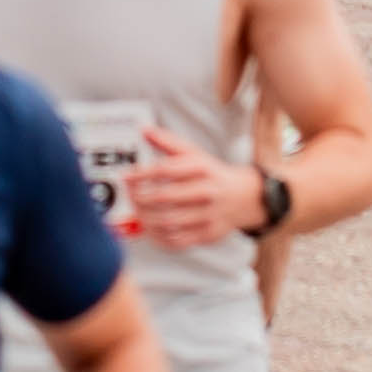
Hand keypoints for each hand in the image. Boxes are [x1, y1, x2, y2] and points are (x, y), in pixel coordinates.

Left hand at [118, 124, 258, 252]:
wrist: (244, 197)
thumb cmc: (212, 174)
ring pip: (169, 221)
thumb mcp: (194, 153)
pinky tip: (151, 229)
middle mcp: (206, 191)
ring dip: (146, 219)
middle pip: (165, 197)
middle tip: (131, 196)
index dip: (142, 174)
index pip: (166, 169)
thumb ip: (168, 142)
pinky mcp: (207, 234)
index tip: (127, 177)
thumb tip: (144, 130)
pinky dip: (159, 237)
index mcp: (201, 168)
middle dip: (140, 198)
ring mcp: (208, 215)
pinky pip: (177, 240)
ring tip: (137, 212)